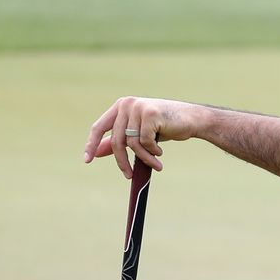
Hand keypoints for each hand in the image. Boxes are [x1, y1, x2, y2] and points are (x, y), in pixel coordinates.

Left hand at [83, 96, 200, 176]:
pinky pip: (145, 142)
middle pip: (116, 140)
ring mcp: (138, 107)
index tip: (87, 160)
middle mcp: (127, 104)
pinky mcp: (150, 114)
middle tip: (128, 175)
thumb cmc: (165, 126)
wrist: (192, 119)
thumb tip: (96, 152)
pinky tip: (161, 151)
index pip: (99, 127)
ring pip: (132, 143)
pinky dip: (152, 151)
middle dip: (122, 161)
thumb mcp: (139, 134)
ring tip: (155, 164)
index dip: (91, 144)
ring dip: (144, 158)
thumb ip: (119, 140)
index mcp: (121, 106)